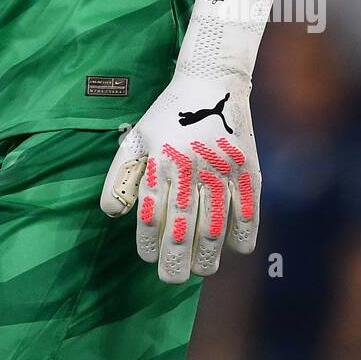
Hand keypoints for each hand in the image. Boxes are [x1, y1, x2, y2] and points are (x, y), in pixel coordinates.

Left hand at [100, 0, 271, 283]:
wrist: (210, 82)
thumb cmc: (167, 116)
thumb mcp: (136, 139)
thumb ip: (121, 177)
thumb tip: (113, 214)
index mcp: (159, 162)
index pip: (151, 215)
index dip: (148, 243)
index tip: (149, 256)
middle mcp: (189, 169)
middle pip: (183, 229)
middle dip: (176, 262)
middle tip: (174, 277)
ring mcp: (220, 170)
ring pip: (214, 228)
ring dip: (207, 256)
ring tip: (201, 269)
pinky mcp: (247, 169)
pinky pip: (247, 213)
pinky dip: (241, 236)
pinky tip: (233, 248)